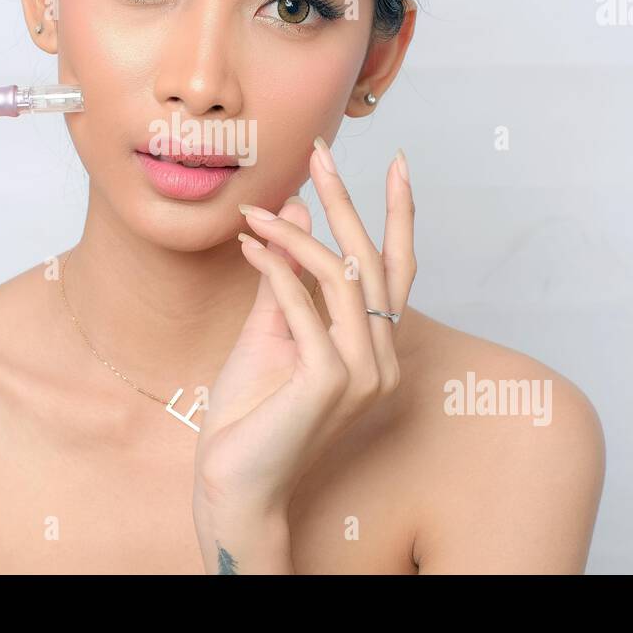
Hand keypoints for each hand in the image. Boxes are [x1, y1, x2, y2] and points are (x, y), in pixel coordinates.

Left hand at [194, 138, 416, 517]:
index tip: (398, 163)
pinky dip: (276, 271)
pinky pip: (304, 307)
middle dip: (345, 201)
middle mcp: (382, 360)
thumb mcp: (271, 329)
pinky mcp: (330, 381)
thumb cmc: (250, 412)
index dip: (400, 216)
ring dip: (294, 236)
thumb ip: (287, 277)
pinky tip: (250, 247)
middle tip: (320, 153)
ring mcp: (362, 373)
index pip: (397, 271)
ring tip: (255, 211)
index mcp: (375, 348)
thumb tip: (298, 212)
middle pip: (370, 263)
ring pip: (339, 278)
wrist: (233, 479)